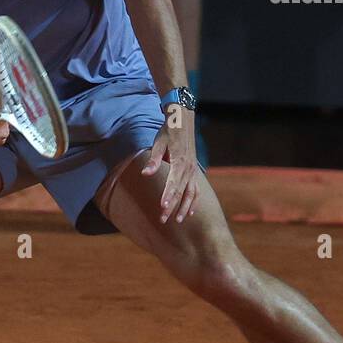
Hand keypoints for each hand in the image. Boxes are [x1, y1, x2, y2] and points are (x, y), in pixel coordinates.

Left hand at [141, 107, 199, 223]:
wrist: (183, 121)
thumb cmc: (168, 132)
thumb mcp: (158, 143)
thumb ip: (153, 160)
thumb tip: (145, 174)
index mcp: (179, 163)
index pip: (172, 184)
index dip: (167, 197)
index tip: (162, 208)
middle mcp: (188, 169)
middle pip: (180, 193)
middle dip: (172, 208)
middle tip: (162, 220)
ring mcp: (193, 171)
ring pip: (191, 194)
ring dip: (185, 208)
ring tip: (179, 221)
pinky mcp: (194, 171)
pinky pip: (197, 189)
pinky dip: (194, 201)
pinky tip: (191, 211)